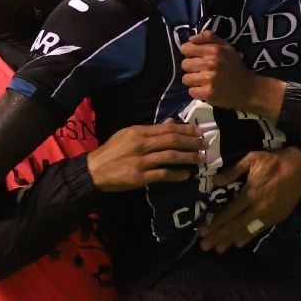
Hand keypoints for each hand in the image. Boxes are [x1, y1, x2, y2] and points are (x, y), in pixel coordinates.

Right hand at [87, 121, 202, 191]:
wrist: (95, 170)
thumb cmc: (112, 151)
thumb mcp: (128, 134)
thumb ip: (150, 130)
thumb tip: (171, 123)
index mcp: (139, 132)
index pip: (167, 129)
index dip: (186, 130)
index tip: (198, 132)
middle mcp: (142, 144)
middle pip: (172, 141)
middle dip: (191, 142)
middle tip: (205, 144)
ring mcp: (141, 161)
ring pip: (170, 157)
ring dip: (188, 157)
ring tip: (200, 159)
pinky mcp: (140, 177)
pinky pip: (162, 174)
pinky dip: (176, 174)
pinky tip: (187, 175)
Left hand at [180, 32, 284, 119]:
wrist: (248, 89)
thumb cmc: (235, 67)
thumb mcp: (226, 47)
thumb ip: (209, 38)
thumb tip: (190, 38)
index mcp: (214, 50)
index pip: (186, 48)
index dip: (188, 53)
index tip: (194, 57)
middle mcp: (210, 63)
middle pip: (184, 64)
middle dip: (191, 67)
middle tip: (201, 70)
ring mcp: (209, 79)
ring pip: (186, 79)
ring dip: (193, 80)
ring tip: (203, 80)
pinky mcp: (208, 93)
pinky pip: (191, 91)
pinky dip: (197, 92)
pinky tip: (205, 89)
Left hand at [198, 148, 300, 252]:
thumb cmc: (274, 161)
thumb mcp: (252, 158)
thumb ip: (233, 171)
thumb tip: (215, 181)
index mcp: (250, 194)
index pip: (229, 213)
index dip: (215, 224)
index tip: (202, 232)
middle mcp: (258, 208)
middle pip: (235, 226)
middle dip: (218, 237)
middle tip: (204, 247)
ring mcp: (269, 215)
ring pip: (246, 231)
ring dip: (230, 241)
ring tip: (218, 250)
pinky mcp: (277, 217)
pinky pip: (259, 230)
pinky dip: (247, 238)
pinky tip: (238, 243)